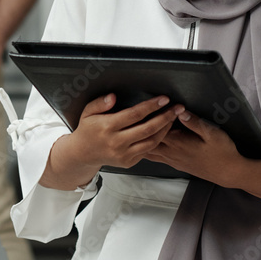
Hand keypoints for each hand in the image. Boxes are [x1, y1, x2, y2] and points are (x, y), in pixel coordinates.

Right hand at [42, 94, 182, 189]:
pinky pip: (147, 150)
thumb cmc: (88, 130)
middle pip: (147, 129)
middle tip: (177, 108)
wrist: (83, 153)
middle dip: (165, 117)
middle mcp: (116, 142)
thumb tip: (113, 97)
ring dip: (165, 129)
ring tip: (173, 118)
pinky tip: (163, 130)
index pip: (134, 115)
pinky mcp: (129, 162)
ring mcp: (123, 154)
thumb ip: (100, 103)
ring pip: (151, 141)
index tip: (163, 99)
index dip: (151, 106)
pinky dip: (158, 140)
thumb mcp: (88, 112)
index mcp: (107, 127)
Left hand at [145, 110, 245, 185]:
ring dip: (140, 141)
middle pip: (147, 140)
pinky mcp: (175, 164)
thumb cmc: (222, 151)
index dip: (152, 117)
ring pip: (147, 151)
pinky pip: (154, 158)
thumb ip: (194, 122)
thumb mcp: (212, 133)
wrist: (228, 172)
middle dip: (141, 129)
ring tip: (134, 130)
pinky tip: (142, 145)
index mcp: (178, 143)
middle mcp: (171, 152)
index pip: (157, 127)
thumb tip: (180, 111)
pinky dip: (145, 150)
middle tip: (137, 117)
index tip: (151, 105)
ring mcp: (171, 160)